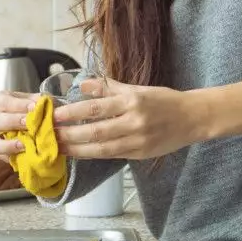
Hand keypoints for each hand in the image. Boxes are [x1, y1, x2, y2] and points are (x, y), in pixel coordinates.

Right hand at [0, 90, 36, 156]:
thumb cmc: (34, 108)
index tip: (34, 107)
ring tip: (24, 144)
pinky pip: (0, 157)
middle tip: (29, 123)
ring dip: (8, 144)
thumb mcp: (37, 100)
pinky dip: (11, 156)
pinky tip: (24, 153)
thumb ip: (39, 100)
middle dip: (12, 121)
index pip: (0, 101)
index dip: (16, 105)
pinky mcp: (1, 152)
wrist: (38, 123)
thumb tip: (41, 103)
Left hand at [51, 78, 205, 159]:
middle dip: (70, 135)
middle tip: (49, 135)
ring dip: (77, 150)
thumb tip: (83, 84)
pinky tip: (78, 153)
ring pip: (101, 149)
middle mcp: (134, 122)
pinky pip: (111, 156)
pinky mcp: (140, 154)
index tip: (54, 115)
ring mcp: (138, 141)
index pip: (96, 108)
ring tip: (58, 148)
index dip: (73, 113)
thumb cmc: (163, 100)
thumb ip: (109, 87)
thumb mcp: (137, 89)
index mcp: (132, 102)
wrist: (192, 118)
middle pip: (95, 132)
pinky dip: (93, 155)